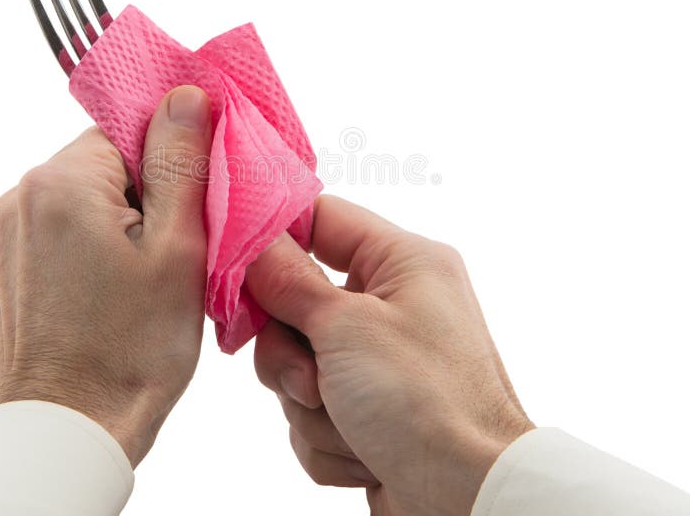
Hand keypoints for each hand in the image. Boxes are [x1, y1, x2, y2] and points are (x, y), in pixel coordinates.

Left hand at [0, 85, 211, 467]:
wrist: (75, 426)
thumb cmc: (134, 345)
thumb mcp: (178, 246)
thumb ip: (181, 161)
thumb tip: (186, 95)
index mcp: (61, 183)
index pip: (129, 128)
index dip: (172, 155)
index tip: (198, 194)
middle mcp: (22, 197)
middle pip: (107, 161)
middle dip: (151, 190)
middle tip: (184, 240)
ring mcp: (9, 233)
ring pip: (89, 195)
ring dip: (126, 217)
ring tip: (153, 269)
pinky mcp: (10, 264)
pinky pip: (65, 228)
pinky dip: (98, 241)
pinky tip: (120, 284)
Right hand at [246, 195, 533, 515]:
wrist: (472, 501)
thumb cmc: (428, 402)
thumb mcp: (346, 328)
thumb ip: (287, 279)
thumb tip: (251, 239)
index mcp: (402, 261)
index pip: (320, 218)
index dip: (273, 235)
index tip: (233, 261)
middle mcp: (393, 303)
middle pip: (297, 300)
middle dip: (292, 352)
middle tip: (313, 378)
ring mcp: (379, 358)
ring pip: (298, 361)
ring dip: (310, 404)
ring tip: (351, 426)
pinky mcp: (368, 407)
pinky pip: (312, 406)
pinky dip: (326, 437)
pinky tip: (363, 454)